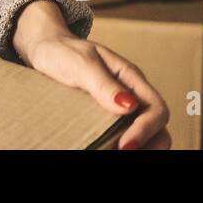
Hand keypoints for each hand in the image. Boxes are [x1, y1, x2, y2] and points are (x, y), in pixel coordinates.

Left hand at [12, 0, 170, 149]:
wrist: (43, 49)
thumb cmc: (61, 51)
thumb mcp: (79, 63)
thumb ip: (102, 83)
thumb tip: (130, 106)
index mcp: (131, 78)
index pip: (156, 108)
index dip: (146, 130)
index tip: (125, 146)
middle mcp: (131, 94)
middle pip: (159, 126)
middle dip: (150, 144)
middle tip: (123, 153)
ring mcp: (120, 107)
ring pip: (147, 134)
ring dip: (142, 146)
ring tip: (118, 152)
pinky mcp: (106, 117)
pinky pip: (125, 134)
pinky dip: (124, 145)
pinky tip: (109, 148)